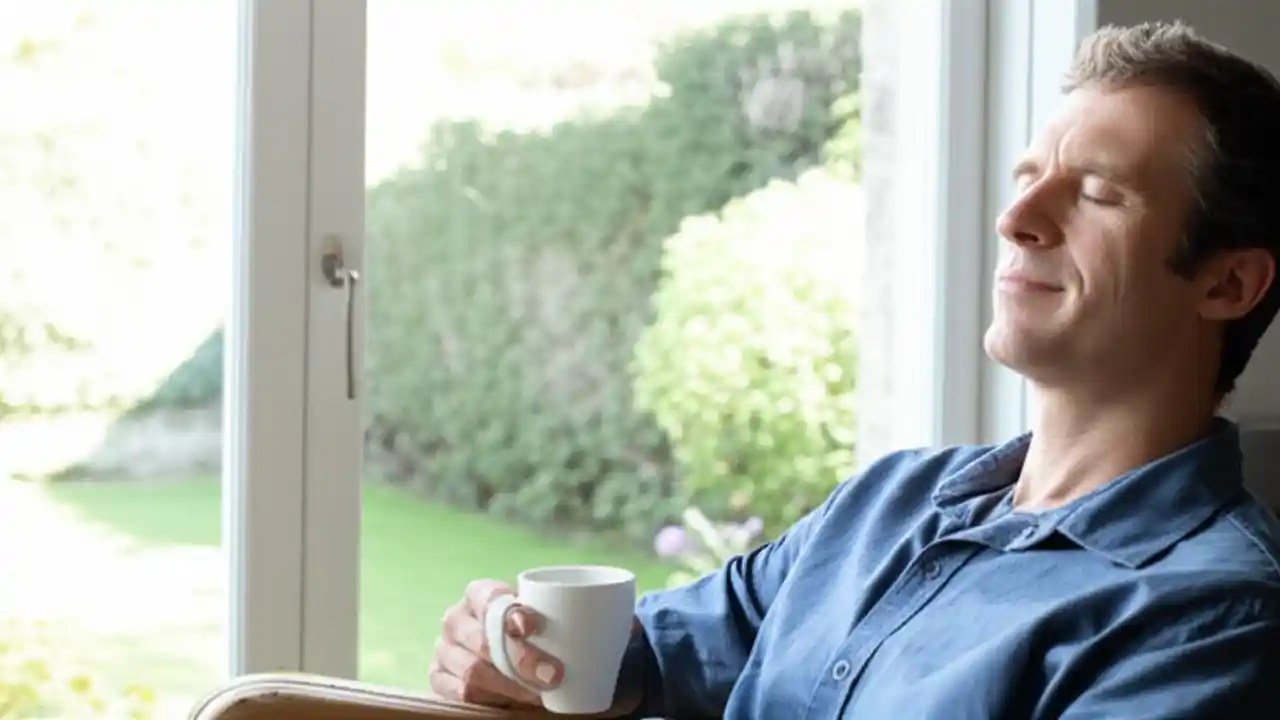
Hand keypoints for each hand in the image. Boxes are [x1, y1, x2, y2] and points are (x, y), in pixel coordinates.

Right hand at [429, 579, 564, 706]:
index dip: (511, 612)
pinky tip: (514, 703)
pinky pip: (461, 693)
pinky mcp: (438, 678)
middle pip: (483, 639)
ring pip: (472, 671)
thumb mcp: (537, 618)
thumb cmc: (527, 632)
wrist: (498, 657)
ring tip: (539, 694)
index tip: (533, 627)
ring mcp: (444, 650)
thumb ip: (555, 614)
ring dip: (510, 686)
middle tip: (553, 675)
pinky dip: (491, 699)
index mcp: (478, 595)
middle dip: (521, 659)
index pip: (490, 598)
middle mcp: (455, 619)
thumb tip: (592, 618)